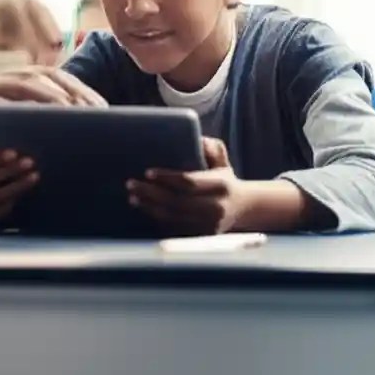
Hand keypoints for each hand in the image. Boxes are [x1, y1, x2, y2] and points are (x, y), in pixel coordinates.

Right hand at [0, 66, 106, 128]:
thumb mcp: (6, 113)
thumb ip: (29, 114)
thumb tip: (61, 129)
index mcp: (23, 75)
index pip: (63, 79)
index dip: (86, 91)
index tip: (106, 110)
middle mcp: (14, 73)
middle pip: (57, 77)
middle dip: (81, 93)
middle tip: (101, 114)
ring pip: (40, 83)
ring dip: (62, 96)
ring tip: (82, 114)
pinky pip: (14, 98)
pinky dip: (34, 104)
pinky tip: (49, 117)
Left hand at [127, 137, 246, 234]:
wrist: (243, 208)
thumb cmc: (224, 180)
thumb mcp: (222, 161)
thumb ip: (212, 149)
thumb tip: (199, 139)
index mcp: (220, 186)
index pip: (188, 182)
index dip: (167, 178)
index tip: (147, 172)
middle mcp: (215, 207)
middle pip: (176, 201)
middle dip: (150, 193)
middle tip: (130, 183)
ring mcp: (208, 224)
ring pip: (172, 216)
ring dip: (149, 206)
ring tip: (133, 196)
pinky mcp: (200, 235)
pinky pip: (174, 227)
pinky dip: (156, 217)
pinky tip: (143, 208)